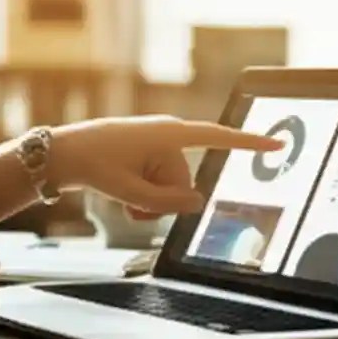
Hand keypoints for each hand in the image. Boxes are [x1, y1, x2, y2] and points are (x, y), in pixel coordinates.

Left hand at [46, 116, 282, 215]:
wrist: (60, 153)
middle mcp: (169, 136)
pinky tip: (124, 194)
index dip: (249, 143)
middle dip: (164, 200)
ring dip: (151, 200)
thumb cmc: (92, 164)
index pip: (219, 138)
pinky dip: (145, 195)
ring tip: (124, 198)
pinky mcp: (148, 154)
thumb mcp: (131, 192)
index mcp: (170, 135)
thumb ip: (168, 202)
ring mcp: (158, 145)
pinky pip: (160, 182)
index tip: (277, 144)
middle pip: (187, 181)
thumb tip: (197, 203)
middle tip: (132, 202)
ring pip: (172, 187)